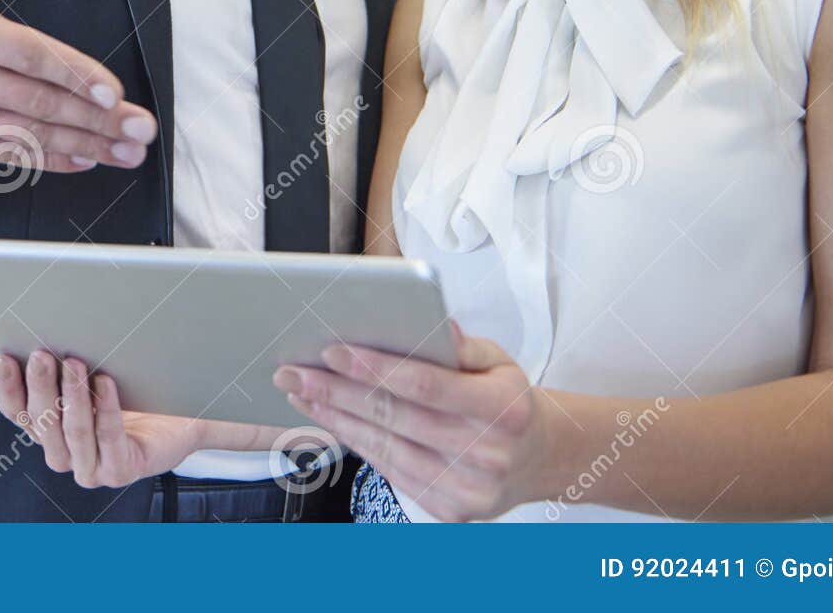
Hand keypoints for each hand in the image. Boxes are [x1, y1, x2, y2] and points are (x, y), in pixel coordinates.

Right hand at [0, 0, 156, 172]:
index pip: (33, 56)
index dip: (76, 75)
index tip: (113, 92)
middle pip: (43, 102)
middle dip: (99, 119)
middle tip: (142, 129)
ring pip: (35, 134)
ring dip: (89, 144)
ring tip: (129, 152)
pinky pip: (14, 155)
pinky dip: (54, 160)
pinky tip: (88, 159)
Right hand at [0, 351, 202, 487]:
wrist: (180, 421)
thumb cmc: (132, 397)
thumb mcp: (91, 378)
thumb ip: (64, 368)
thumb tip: (46, 330)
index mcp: (50, 432)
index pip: (16, 412)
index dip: (7, 386)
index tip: (5, 357)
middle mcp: (65, 454)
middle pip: (42, 422)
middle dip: (40, 386)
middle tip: (42, 355)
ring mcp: (90, 468)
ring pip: (73, 431)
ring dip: (71, 396)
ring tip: (75, 363)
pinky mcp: (119, 471)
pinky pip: (108, 437)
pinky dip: (105, 408)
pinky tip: (106, 383)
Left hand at [275, 321, 551, 521]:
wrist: (539, 460)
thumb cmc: (507, 400)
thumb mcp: (499, 362)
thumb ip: (462, 345)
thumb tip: (431, 323)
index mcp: (504, 409)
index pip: (426, 386)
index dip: (376, 368)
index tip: (332, 350)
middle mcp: (487, 453)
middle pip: (396, 418)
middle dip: (336, 392)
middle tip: (293, 370)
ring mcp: (469, 489)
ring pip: (385, 448)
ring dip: (334, 418)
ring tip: (300, 392)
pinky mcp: (450, 510)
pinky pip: (391, 471)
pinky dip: (355, 442)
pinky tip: (330, 419)